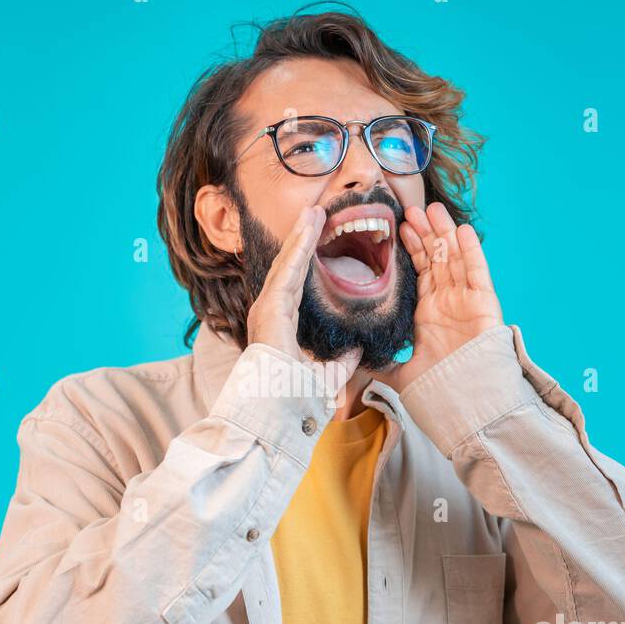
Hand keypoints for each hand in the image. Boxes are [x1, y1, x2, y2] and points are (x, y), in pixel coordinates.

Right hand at [246, 204, 360, 396]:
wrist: (276, 412)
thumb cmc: (294, 400)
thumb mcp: (327, 377)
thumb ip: (342, 362)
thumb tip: (358, 349)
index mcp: (280, 324)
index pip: (296, 283)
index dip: (306, 258)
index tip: (316, 237)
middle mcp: (270, 313)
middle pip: (290, 267)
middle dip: (303, 239)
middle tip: (316, 213)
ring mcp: (266, 309)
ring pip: (287, 264)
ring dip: (301, 236)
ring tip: (314, 211)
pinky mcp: (269, 308)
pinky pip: (288, 271)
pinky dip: (298, 247)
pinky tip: (308, 228)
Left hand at [381, 201, 503, 392]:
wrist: (467, 408)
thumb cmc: (439, 393)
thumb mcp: (400, 373)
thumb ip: (380, 363)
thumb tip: (353, 361)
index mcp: (429, 315)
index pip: (420, 272)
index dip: (410, 249)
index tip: (399, 227)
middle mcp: (448, 304)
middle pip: (436, 259)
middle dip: (424, 233)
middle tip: (411, 208)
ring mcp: (467, 302)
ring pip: (455, 258)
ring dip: (444, 233)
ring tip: (432, 208)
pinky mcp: (484, 305)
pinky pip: (477, 272)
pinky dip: (470, 251)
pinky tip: (460, 229)